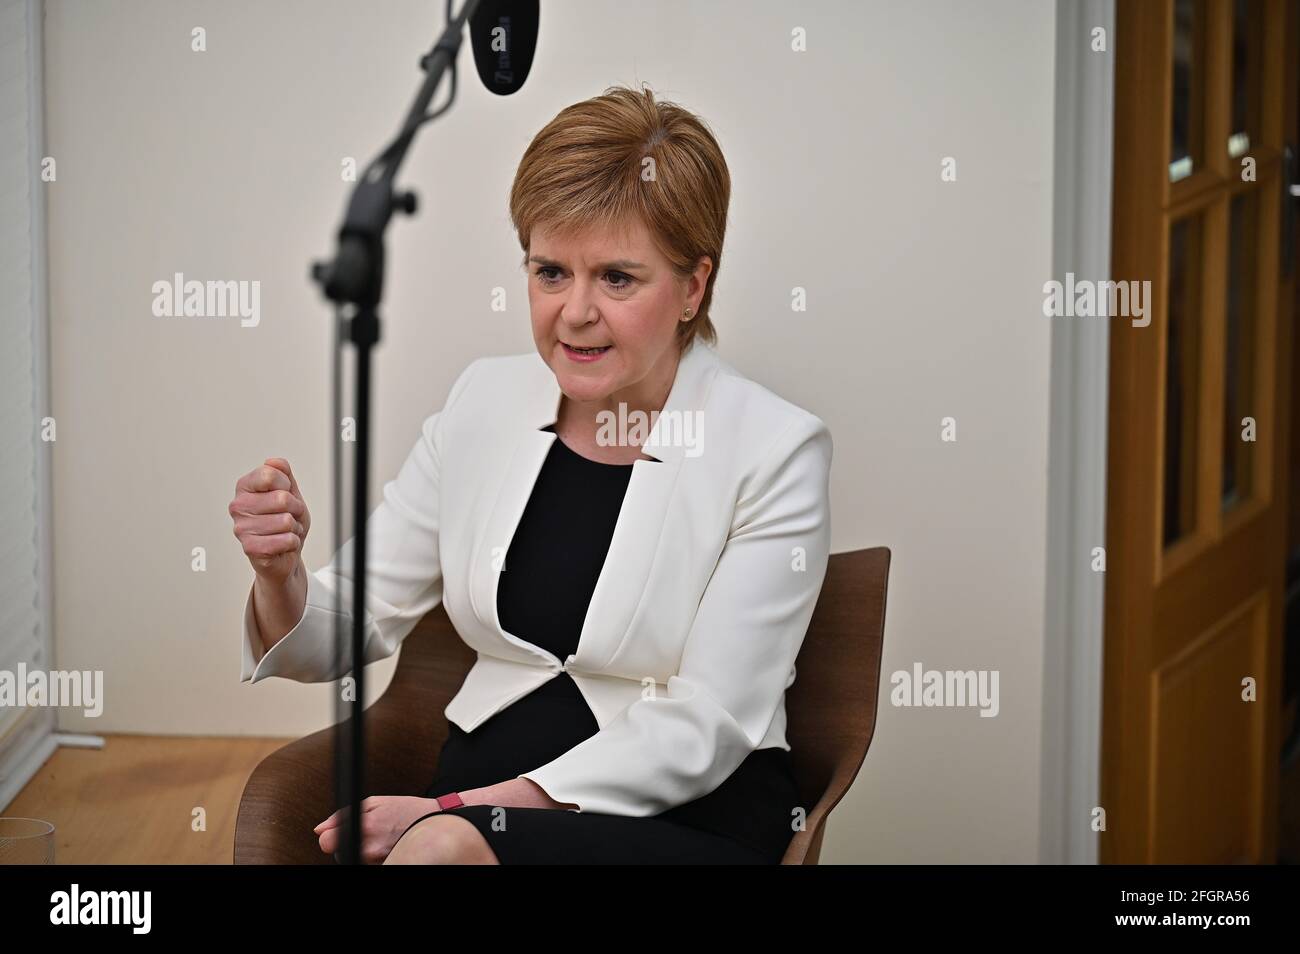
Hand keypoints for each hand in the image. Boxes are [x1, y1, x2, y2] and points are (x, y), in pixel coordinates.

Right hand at [230, 457, 310, 584]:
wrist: (285, 552)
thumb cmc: (285, 520)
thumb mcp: (290, 491)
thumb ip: (283, 472)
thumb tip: (273, 461)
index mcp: (245, 487)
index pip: (269, 474)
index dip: (287, 486)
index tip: (285, 493)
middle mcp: (238, 506)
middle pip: (282, 499)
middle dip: (295, 508)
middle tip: (289, 516)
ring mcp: (241, 528)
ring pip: (286, 521)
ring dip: (294, 527)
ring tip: (284, 531)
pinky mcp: (250, 548)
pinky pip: (286, 540)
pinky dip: (293, 542)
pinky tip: (283, 544)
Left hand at [314, 796, 441, 864]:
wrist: (435, 822)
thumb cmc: (405, 809)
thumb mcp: (373, 802)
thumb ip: (341, 815)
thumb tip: (319, 829)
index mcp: (363, 826)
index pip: (326, 843)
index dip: (331, 836)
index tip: (338, 833)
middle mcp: (369, 848)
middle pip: (339, 854)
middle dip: (347, 843)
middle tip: (366, 832)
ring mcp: (377, 860)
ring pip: (353, 859)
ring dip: (361, 849)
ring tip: (378, 837)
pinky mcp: (386, 866)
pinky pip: (367, 863)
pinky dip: (371, 856)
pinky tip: (383, 846)